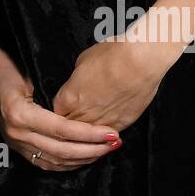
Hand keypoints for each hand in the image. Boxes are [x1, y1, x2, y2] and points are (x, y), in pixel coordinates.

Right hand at [0, 74, 120, 171]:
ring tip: (105, 150)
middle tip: (114, 142)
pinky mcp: (17, 148)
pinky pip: (45, 163)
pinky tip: (85, 157)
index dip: (89, 133)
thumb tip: (86, 107)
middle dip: (92, 149)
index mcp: (20, 114)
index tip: (111, 132)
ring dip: (83, 158)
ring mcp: (15, 144)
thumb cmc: (7, 67)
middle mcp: (17, 134)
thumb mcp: (30, 75)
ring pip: (55, 161)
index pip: (62, 130)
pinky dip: (68, 163)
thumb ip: (53, 95)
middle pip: (62, 151)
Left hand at [52, 34, 181, 131]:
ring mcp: (101, 122)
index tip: (66, 106)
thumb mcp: (82, 62)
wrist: (138, 62)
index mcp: (68, 99)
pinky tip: (106, 128)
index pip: (56, 113)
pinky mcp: (120, 125)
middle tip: (78, 116)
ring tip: (91, 127)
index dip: (62, 109)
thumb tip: (79, 84)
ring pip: (88, 138)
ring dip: (88, 132)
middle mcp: (82, 114)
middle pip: (70, 128)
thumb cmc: (111, 57)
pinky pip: (107, 138)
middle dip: (72, 122)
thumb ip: (76, 80)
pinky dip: (105, 134)